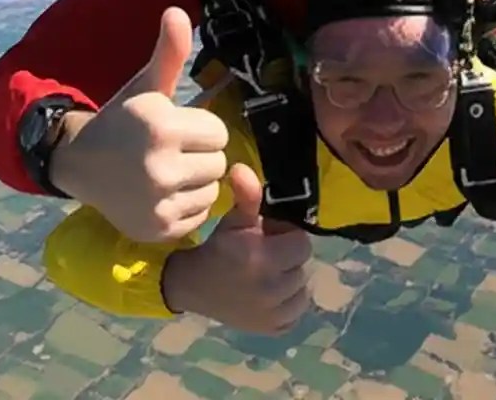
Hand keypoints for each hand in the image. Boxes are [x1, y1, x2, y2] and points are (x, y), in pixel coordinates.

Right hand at [50, 7, 228, 242]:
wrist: (81, 165)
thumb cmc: (123, 121)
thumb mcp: (146, 86)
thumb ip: (168, 52)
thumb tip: (178, 11)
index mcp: (160, 126)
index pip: (219, 133)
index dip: (201, 130)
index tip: (177, 130)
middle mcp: (158, 166)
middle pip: (218, 164)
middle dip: (201, 156)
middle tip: (172, 153)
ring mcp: (156, 202)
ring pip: (212, 191)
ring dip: (197, 183)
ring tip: (168, 174)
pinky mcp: (156, 228)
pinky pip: (198, 216)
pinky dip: (186, 207)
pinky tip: (162, 196)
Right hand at [163, 164, 312, 334]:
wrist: (194, 285)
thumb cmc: (219, 247)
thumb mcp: (233, 220)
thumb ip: (246, 196)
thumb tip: (242, 167)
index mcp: (262, 259)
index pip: (301, 244)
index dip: (287, 237)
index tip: (271, 236)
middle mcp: (271, 289)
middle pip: (302, 266)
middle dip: (288, 257)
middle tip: (268, 254)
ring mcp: (272, 313)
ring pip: (302, 289)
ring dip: (290, 280)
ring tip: (268, 273)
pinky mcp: (271, 329)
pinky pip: (296, 312)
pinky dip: (287, 303)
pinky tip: (269, 293)